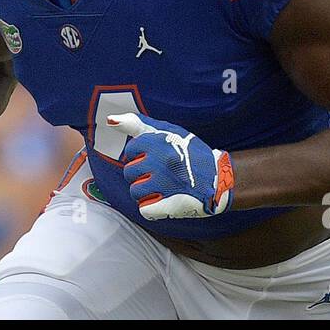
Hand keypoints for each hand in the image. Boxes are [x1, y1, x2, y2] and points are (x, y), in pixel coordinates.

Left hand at [109, 112, 233, 219]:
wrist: (219, 177)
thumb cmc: (189, 152)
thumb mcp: (167, 130)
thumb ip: (137, 123)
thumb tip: (110, 119)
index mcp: (159, 142)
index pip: (131, 150)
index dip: (141, 155)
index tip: (155, 156)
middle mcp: (162, 161)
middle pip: (130, 172)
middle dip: (141, 174)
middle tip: (161, 173)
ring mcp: (165, 184)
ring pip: (135, 192)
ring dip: (146, 191)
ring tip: (162, 187)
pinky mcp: (169, 205)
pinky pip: (144, 209)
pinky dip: (152, 208)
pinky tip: (164, 200)